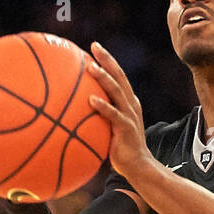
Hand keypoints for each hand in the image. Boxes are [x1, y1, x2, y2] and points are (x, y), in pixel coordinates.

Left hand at [86, 42, 149, 179]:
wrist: (138, 166)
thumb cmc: (121, 149)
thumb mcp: (109, 129)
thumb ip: (99, 117)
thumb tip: (76, 111)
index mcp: (128, 102)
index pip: (118, 76)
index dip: (108, 60)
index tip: (95, 47)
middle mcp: (130, 105)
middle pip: (119, 76)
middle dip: (107, 60)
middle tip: (94, 46)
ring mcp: (130, 115)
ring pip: (117, 91)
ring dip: (104, 78)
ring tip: (91, 67)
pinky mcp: (126, 128)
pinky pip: (113, 115)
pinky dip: (103, 106)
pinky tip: (91, 100)